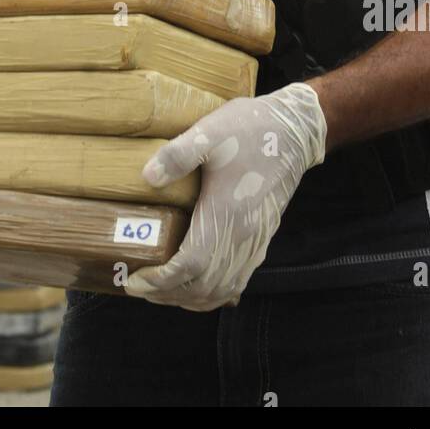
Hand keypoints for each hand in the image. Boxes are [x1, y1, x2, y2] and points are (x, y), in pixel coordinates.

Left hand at [125, 83, 325, 310]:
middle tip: (137, 288)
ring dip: (189, 298)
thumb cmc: (251, 130)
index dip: (159, 280)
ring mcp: (255, 241)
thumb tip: (147, 177)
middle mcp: (242, 236)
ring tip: (160, 291)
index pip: (189, 266)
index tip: (134, 281)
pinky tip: (196, 285)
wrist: (295, 132)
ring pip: (221, 290)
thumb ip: (178, 154)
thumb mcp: (210, 132)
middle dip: (167, 294)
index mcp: (226, 213)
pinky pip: (236, 281)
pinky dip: (212, 293)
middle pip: (203, 286)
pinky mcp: (262, 239)